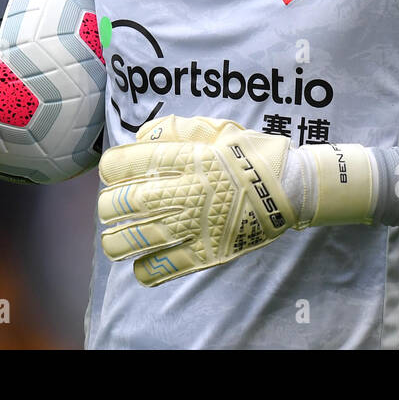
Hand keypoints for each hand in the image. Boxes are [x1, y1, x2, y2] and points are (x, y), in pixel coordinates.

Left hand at [96, 115, 298, 285]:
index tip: (113, 172)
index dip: (112, 169)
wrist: (288, 186)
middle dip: (109, 207)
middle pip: (123, 203)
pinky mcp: (206, 252)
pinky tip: (142, 265)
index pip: (124, 164)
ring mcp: (194, 225)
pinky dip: (146, 269)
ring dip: (118, 241)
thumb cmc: (249, 154)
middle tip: (111, 209)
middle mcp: (183, 191)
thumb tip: (141, 136)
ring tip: (114, 241)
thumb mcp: (214, 129)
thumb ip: (174, 130)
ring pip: (135, 239)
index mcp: (182, 158)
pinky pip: (163, 267)